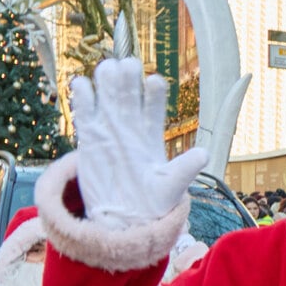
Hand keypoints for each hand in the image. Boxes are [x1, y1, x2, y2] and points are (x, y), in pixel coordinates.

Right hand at [70, 58, 207, 228]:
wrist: (124, 220)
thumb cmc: (152, 203)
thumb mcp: (172, 187)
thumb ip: (185, 169)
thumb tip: (204, 155)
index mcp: (151, 134)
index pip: (153, 105)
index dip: (154, 91)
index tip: (154, 82)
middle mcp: (131, 127)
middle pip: (129, 93)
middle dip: (127, 77)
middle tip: (127, 65)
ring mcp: (108, 130)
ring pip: (107, 96)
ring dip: (106, 80)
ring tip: (107, 69)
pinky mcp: (89, 138)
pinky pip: (84, 111)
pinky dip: (82, 96)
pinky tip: (82, 84)